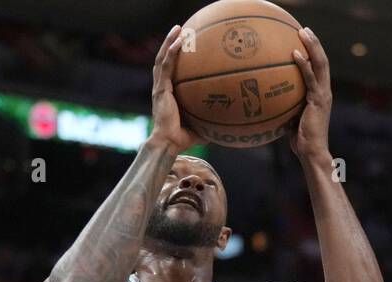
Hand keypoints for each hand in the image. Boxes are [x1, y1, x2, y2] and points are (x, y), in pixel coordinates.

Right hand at [151, 25, 205, 152]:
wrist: (169, 143)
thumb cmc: (184, 138)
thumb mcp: (202, 125)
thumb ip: (213, 120)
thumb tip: (232, 122)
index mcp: (169, 93)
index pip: (171, 71)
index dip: (175, 57)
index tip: (185, 46)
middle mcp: (162, 87)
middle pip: (165, 59)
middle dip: (171, 43)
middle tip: (181, 30)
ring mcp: (160, 87)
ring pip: (163, 58)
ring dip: (169, 41)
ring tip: (178, 28)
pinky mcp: (160, 88)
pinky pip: (166, 66)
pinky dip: (171, 52)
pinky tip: (178, 41)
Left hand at [289, 27, 332, 160]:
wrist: (312, 153)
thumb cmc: (301, 141)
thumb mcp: (292, 120)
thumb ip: (287, 108)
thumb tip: (270, 102)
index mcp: (321, 95)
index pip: (320, 69)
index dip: (314, 53)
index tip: (304, 40)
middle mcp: (325, 92)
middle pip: (323, 61)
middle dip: (314, 43)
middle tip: (304, 29)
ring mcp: (323, 95)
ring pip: (320, 64)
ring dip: (312, 46)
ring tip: (303, 32)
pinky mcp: (318, 100)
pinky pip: (310, 78)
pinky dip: (303, 64)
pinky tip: (294, 53)